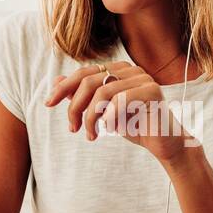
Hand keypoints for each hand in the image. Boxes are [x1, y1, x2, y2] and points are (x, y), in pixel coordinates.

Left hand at [43, 61, 191, 163]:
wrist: (164, 143)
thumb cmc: (135, 126)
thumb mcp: (104, 111)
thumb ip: (84, 96)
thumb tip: (57, 81)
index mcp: (119, 69)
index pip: (84, 72)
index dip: (63, 87)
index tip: (48, 103)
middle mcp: (131, 69)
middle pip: (89, 81)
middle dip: (75, 106)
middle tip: (73, 128)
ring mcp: (143, 77)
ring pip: (101, 92)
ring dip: (90, 117)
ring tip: (91, 135)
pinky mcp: (151, 91)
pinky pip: (118, 101)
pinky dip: (109, 118)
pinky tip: (111, 130)